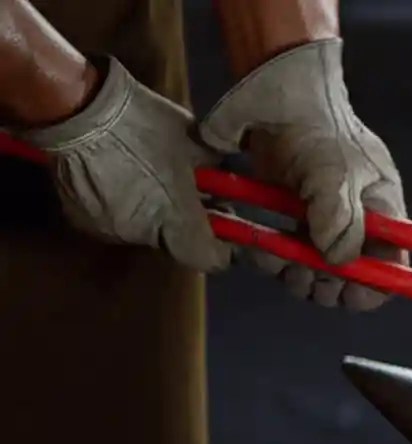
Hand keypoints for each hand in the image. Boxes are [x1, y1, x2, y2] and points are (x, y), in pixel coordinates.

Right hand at [15, 56, 230, 271]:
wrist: (78, 112)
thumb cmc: (142, 122)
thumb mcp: (192, 138)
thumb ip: (215, 164)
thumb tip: (228, 171)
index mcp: (174, 215)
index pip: (207, 257)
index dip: (221, 249)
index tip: (225, 231)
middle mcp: (143, 233)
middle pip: (175, 242)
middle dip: (184, 223)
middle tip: (187, 194)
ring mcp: (110, 231)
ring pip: (143, 232)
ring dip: (152, 215)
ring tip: (147, 180)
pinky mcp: (83, 223)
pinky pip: (113, 222)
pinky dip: (122, 208)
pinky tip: (118, 180)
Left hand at [199, 38, 408, 310]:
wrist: (277, 94)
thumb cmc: (319, 129)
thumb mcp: (336, 173)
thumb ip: (341, 221)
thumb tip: (339, 263)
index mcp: (382, 211)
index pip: (393, 264)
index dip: (377, 286)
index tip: (348, 291)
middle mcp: (355, 221)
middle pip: (350, 277)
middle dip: (327, 285)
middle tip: (306, 275)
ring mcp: (320, 220)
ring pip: (314, 271)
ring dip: (295, 275)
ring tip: (279, 260)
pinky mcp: (288, 216)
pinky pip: (284, 254)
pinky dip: (271, 258)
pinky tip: (260, 249)